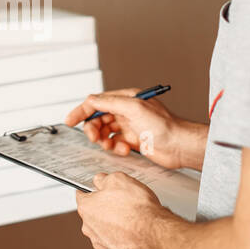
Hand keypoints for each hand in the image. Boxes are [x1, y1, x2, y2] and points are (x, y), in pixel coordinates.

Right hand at [63, 87, 185, 168]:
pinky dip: (115, 148)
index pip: (97, 102)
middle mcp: (127, 111)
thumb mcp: (134, 108)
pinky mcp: (133, 141)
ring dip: (104, 140)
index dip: (82, 111)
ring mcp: (129, 126)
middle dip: (93, 129)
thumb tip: (91, 100)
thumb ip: (110, 102)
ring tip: (111, 145)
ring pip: (105, 132)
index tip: (70, 120)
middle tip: (95, 138)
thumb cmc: (164, 126)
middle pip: (99, 118)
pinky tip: (124, 149)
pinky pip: (115, 144)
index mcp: (126, 99)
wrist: (179, 146)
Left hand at [74, 171, 163, 248]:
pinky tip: (134, 230)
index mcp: (87, 208)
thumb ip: (104, 179)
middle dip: (104, 208)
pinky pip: (116, 243)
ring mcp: (102, 244)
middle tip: (121, 203)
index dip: (93, 190)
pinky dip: (123, 238)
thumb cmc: (137, 208)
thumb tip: (100, 180)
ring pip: (104, 230)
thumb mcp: (118, 179)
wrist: (154, 233)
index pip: (82, 195)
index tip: (100, 189)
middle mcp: (90, 229)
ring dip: (113, 224)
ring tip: (131, 217)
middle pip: (93, 214)